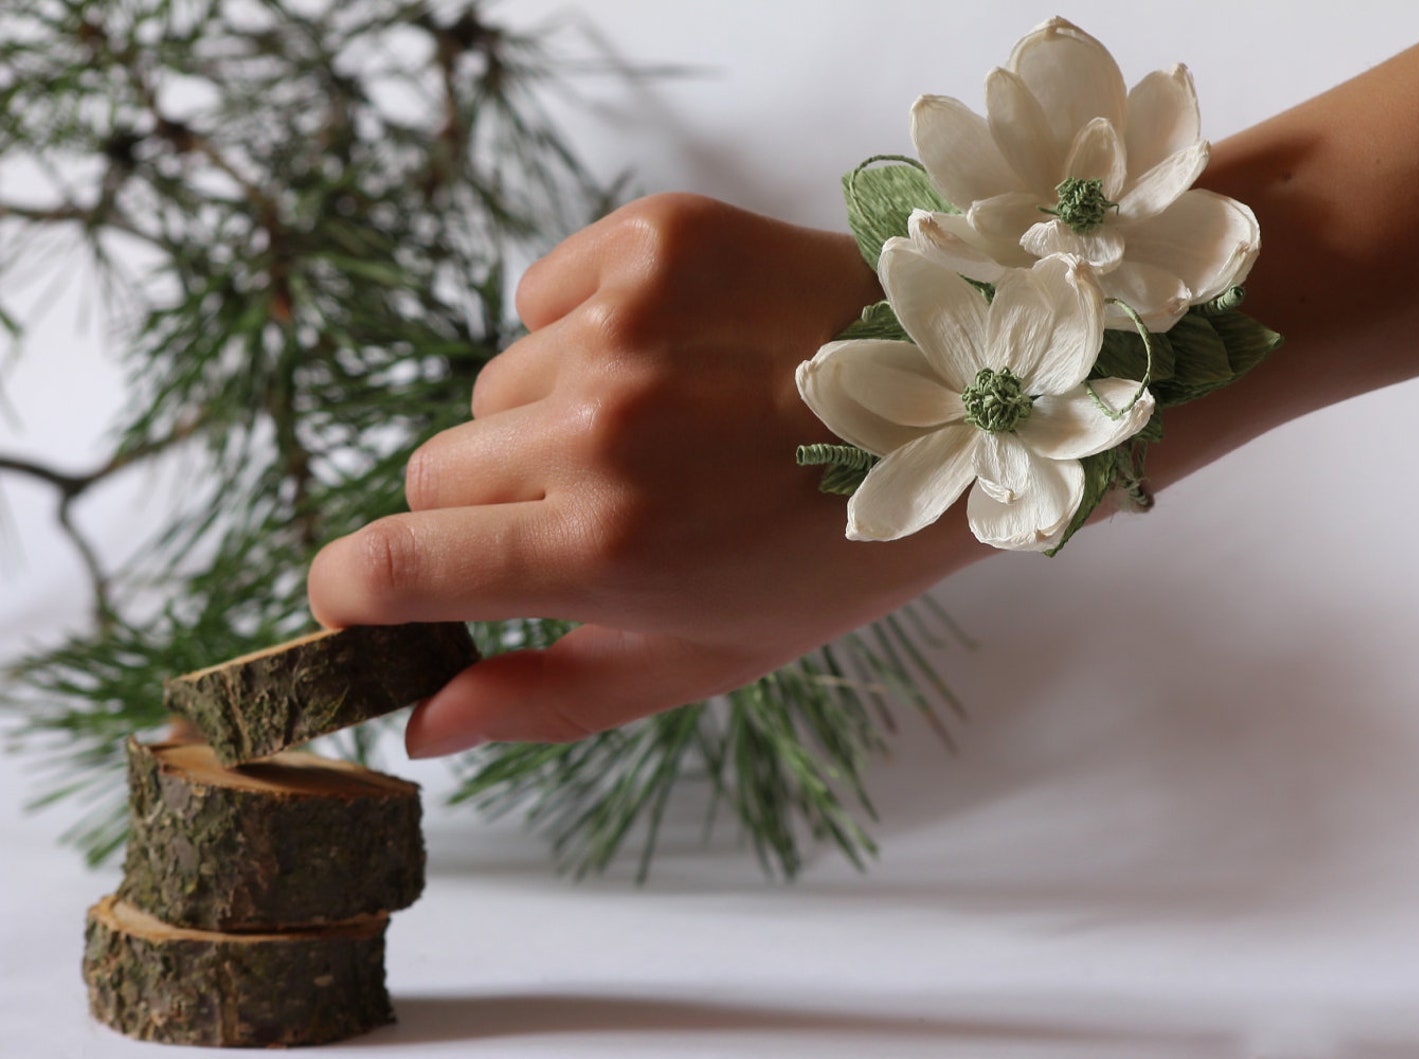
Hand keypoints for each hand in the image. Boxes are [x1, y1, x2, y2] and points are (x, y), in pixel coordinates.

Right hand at [308, 194, 988, 755]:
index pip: (387, 564)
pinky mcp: (655, 238)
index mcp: (605, 545)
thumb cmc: (831, 549)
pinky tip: (676, 355)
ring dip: (550, 415)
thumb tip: (421, 725)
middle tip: (596, 509)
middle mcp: (599, 427)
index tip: (363, 598)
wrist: (960, 411)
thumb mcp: (705, 656)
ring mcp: (625, 321)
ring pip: (496, 384)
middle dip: (488, 505)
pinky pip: (542, 295)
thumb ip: (550, 697)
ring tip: (668, 427)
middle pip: (432, 469)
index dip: (351, 590)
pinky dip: (583, 330)